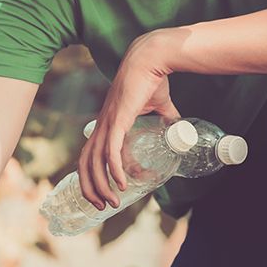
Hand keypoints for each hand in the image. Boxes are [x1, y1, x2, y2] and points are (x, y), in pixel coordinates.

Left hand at [79, 29, 180, 209]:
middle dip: (91, 188)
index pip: (90, 154)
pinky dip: (114, 170)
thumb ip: (167, 118)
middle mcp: (101, 126)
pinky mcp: (118, 120)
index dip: (94, 176)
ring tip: (113, 203)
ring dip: (102, 185)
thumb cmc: (152, 79)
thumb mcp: (159, 106)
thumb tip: (181, 130)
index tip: (110, 191)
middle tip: (103, 207)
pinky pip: (111, 151)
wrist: (151, 59)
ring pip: (95, 162)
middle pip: (85, 163)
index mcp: (106, 124)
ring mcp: (107, 123)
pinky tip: (122, 183)